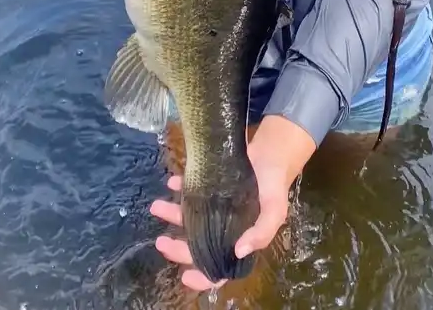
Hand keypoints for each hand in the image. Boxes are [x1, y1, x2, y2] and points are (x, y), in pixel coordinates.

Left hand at [150, 115, 315, 290]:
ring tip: (157, 206)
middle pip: (197, 246)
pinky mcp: (207, 187)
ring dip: (171, 214)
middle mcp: (222, 228)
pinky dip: (179, 187)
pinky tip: (173, 182)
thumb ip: (262, 233)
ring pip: (188, 218)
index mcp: (238, 240)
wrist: (271, 154)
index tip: (185, 276)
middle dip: (177, 247)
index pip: (220, 268)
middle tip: (162, 242)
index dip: (202, 277)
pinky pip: (188, 190)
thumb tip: (238, 252)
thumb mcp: (275, 211)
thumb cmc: (274, 187)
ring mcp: (212, 208)